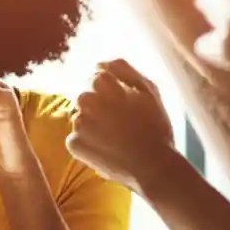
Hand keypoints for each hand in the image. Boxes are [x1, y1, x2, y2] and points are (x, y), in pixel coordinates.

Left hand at [68, 60, 179, 193]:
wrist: (152, 167)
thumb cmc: (155, 127)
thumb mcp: (148, 90)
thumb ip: (123, 69)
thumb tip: (100, 62)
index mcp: (104, 84)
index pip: (97, 78)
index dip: (111, 93)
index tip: (123, 107)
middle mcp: (87, 100)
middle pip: (85, 96)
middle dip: (98, 107)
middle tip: (119, 124)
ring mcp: (78, 122)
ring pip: (79, 116)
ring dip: (92, 124)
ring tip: (114, 138)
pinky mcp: (74, 143)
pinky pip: (76, 138)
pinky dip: (88, 143)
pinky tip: (107, 150)